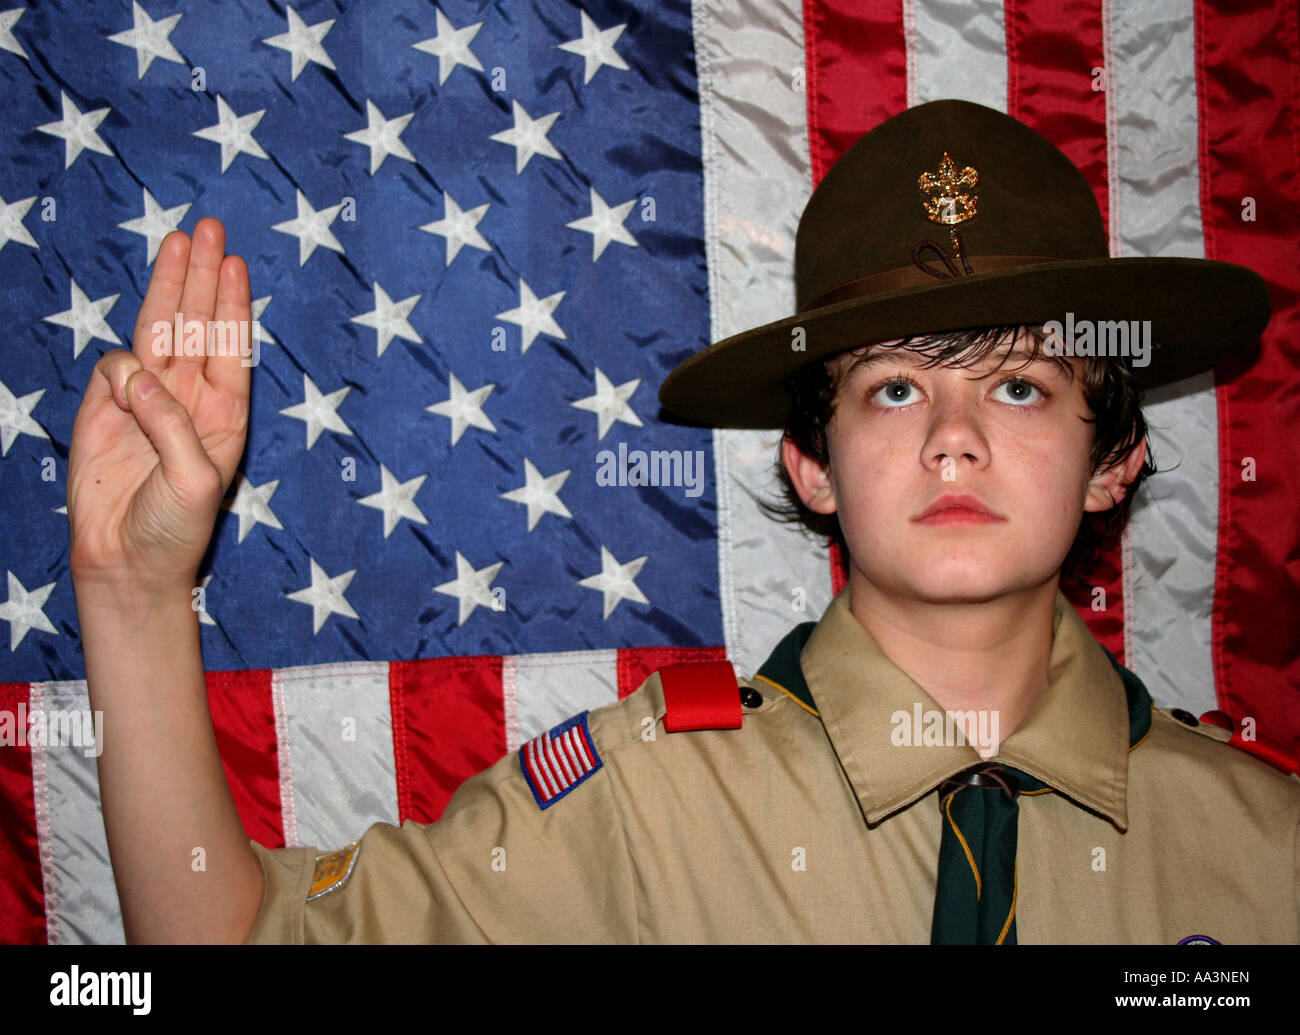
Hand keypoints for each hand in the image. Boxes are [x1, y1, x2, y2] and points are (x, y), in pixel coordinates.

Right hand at [68, 218, 251, 592]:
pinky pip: (114, 368)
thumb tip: (141, 378)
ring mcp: (148, 400)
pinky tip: (127, 392)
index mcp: (226, 415)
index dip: (231, 304)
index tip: (235, 263)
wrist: (125, 561)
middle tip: (210, 228)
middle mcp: (191, 399)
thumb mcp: (193, 482)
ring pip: (159, 330)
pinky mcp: (106, 409)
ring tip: (180, 241)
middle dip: (203, 277)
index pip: (231, 347)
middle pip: (198, 325)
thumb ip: (173, 427)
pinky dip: (121, 369)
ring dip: (169, 286)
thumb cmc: (174, 530)